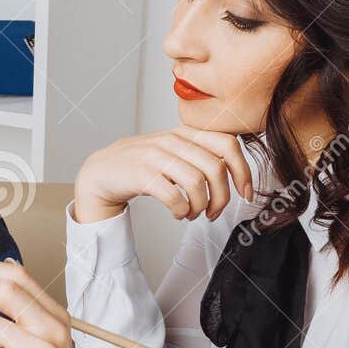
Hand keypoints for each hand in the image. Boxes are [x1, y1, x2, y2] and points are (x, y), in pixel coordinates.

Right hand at [75, 126, 254, 224]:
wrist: (102, 171)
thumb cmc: (142, 165)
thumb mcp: (174, 151)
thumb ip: (201, 154)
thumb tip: (238, 174)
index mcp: (186, 133)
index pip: (228, 144)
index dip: (243, 170)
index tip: (245, 192)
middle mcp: (173, 141)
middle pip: (216, 168)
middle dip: (222, 197)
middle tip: (214, 212)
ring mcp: (156, 157)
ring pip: (197, 184)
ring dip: (200, 206)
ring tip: (193, 213)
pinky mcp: (142, 175)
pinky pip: (174, 197)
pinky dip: (182, 211)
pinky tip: (178, 213)